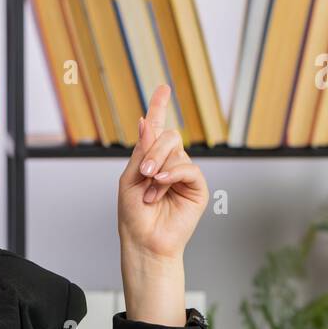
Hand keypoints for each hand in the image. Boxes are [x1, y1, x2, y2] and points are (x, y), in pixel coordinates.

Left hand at [117, 84, 209, 261]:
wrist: (143, 240)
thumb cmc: (133, 214)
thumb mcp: (130, 178)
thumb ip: (141, 151)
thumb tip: (146, 122)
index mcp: (150, 158)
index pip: (157, 128)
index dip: (159, 107)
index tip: (163, 88)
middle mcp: (169, 163)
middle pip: (168, 136)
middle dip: (154, 149)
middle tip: (144, 171)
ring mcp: (184, 174)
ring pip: (178, 151)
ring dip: (159, 166)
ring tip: (149, 188)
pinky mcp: (196, 188)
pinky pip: (189, 169)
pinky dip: (174, 173)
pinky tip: (162, 184)